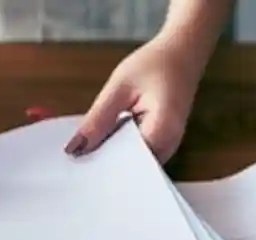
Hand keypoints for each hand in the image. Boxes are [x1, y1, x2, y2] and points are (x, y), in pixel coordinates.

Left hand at [65, 35, 205, 163]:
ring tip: (82, 156)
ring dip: (110, 157)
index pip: (125, 166)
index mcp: (160, 135)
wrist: (184, 53)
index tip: (74, 169)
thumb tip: (75, 150)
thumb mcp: (119, 88)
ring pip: (131, 164)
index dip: (99, 169)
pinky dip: (119, 149)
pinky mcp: (160, 144)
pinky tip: (101, 143)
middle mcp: (167, 149)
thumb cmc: (156, 64)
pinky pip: (135, 155)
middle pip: (129, 170)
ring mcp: (165, 149)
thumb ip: (98, 120)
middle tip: (71, 162)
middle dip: (101, 166)